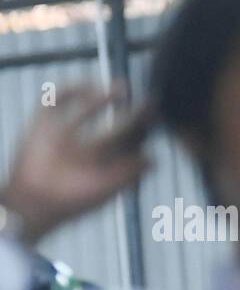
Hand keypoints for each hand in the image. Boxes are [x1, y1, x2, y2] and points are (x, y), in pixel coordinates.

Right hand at [0, 82, 153, 246]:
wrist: (33, 202)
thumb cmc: (72, 201)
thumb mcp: (106, 190)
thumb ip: (129, 175)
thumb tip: (154, 159)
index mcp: (103, 164)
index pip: (129, 144)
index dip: (143, 132)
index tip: (156, 119)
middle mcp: (85, 148)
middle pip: (113, 126)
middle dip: (132, 116)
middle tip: (150, 102)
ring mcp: (64, 135)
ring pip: (87, 110)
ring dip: (104, 97)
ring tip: (123, 87)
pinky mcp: (43, 125)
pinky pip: (56, 103)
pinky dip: (69, 92)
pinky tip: (88, 87)